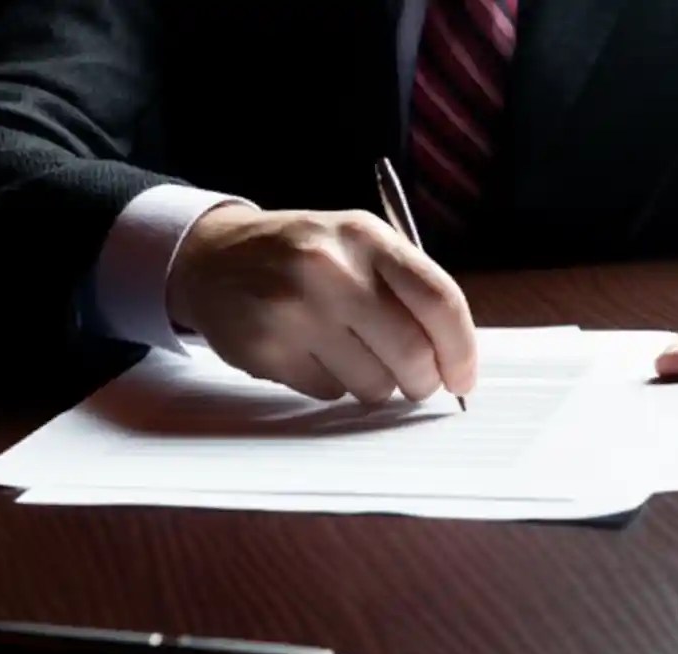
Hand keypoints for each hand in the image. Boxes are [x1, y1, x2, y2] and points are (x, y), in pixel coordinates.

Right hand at [166, 203, 476, 403]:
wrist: (214, 257)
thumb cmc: (303, 256)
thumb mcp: (358, 245)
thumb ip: (408, 289)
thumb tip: (455, 358)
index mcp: (366, 237)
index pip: (439, 300)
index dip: (461, 349)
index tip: (463, 377)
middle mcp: (331, 269)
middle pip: (411, 352)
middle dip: (423, 380)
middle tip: (417, 382)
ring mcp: (294, 310)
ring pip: (373, 383)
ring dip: (375, 383)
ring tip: (351, 354)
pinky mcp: (267, 349)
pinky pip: (329, 392)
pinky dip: (332, 384)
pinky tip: (311, 353)